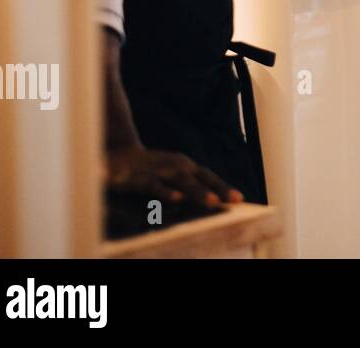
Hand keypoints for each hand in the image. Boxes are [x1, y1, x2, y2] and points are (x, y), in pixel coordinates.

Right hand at [105, 143, 242, 208]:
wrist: (118, 156)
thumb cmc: (151, 170)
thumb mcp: (172, 177)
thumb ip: (189, 188)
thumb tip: (211, 202)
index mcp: (185, 167)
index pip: (209, 178)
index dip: (224, 187)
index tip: (240, 199)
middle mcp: (177, 167)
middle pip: (202, 178)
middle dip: (220, 189)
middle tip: (235, 200)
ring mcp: (161, 171)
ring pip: (184, 182)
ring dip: (199, 192)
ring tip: (214, 202)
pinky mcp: (141, 178)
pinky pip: (156, 185)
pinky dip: (168, 191)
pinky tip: (178, 199)